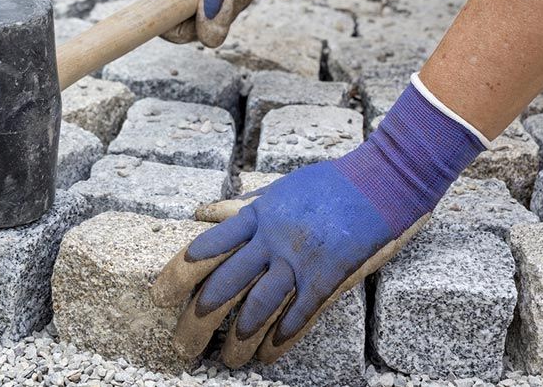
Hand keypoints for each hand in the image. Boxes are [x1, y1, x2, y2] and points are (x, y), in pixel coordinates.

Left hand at [152, 75, 489, 366]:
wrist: (383, 181)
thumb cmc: (329, 183)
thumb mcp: (277, 189)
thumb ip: (240, 207)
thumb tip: (200, 212)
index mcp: (256, 218)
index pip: (205, 249)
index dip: (178, 276)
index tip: (159, 297)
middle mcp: (271, 241)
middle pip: (223, 287)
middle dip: (197, 322)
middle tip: (181, 346)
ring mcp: (300, 261)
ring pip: (256, 309)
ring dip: (236, 341)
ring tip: (224, 361)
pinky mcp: (329, 278)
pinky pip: (298, 317)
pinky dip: (279, 340)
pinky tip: (266, 357)